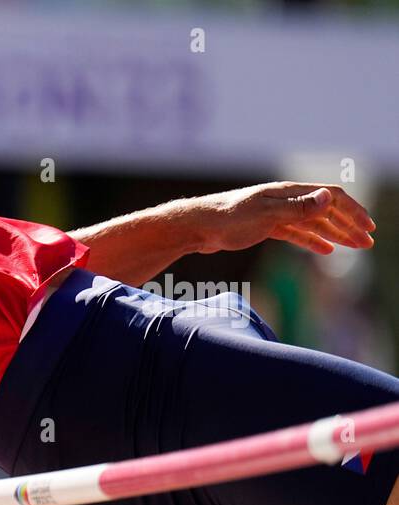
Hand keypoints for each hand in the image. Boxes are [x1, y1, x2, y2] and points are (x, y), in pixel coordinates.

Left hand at [194, 182, 375, 255]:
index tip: (368, 228)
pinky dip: (313, 241)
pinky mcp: (265, 227)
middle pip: (326, 210)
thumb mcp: (265, 215)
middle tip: (368, 243)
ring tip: (355, 248)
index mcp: (289, 192)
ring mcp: (276, 213)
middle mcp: (286, 200)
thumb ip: (298, 207)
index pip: (331, 197)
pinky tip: (326, 251)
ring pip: (313, 223)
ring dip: (335, 235)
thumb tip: (330, 196)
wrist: (196, 228)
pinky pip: (296, 233)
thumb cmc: (227, 219)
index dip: (353, 211)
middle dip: (349, 226)